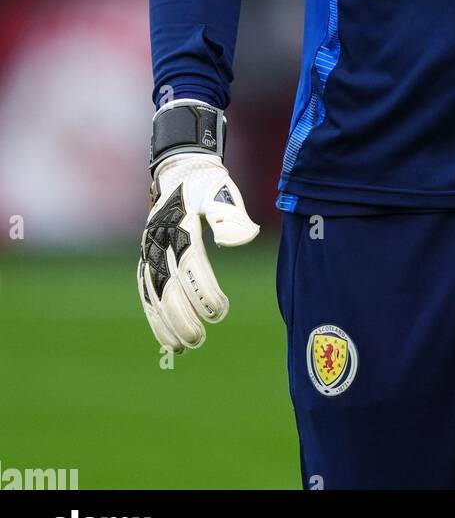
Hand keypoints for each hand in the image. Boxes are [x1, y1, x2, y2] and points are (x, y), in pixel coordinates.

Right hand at [137, 151, 259, 353]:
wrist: (180, 170)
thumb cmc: (208, 184)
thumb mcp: (223, 191)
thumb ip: (231, 215)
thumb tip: (244, 239)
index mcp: (180, 224)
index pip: (191, 264)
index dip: (203, 290)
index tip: (220, 311)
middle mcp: (160, 241)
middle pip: (168, 285)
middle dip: (182, 315)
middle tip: (200, 339)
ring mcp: (149, 251)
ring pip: (153, 294)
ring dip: (166, 323)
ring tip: (183, 347)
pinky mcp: (146, 259)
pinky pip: (146, 292)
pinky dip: (155, 317)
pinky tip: (167, 338)